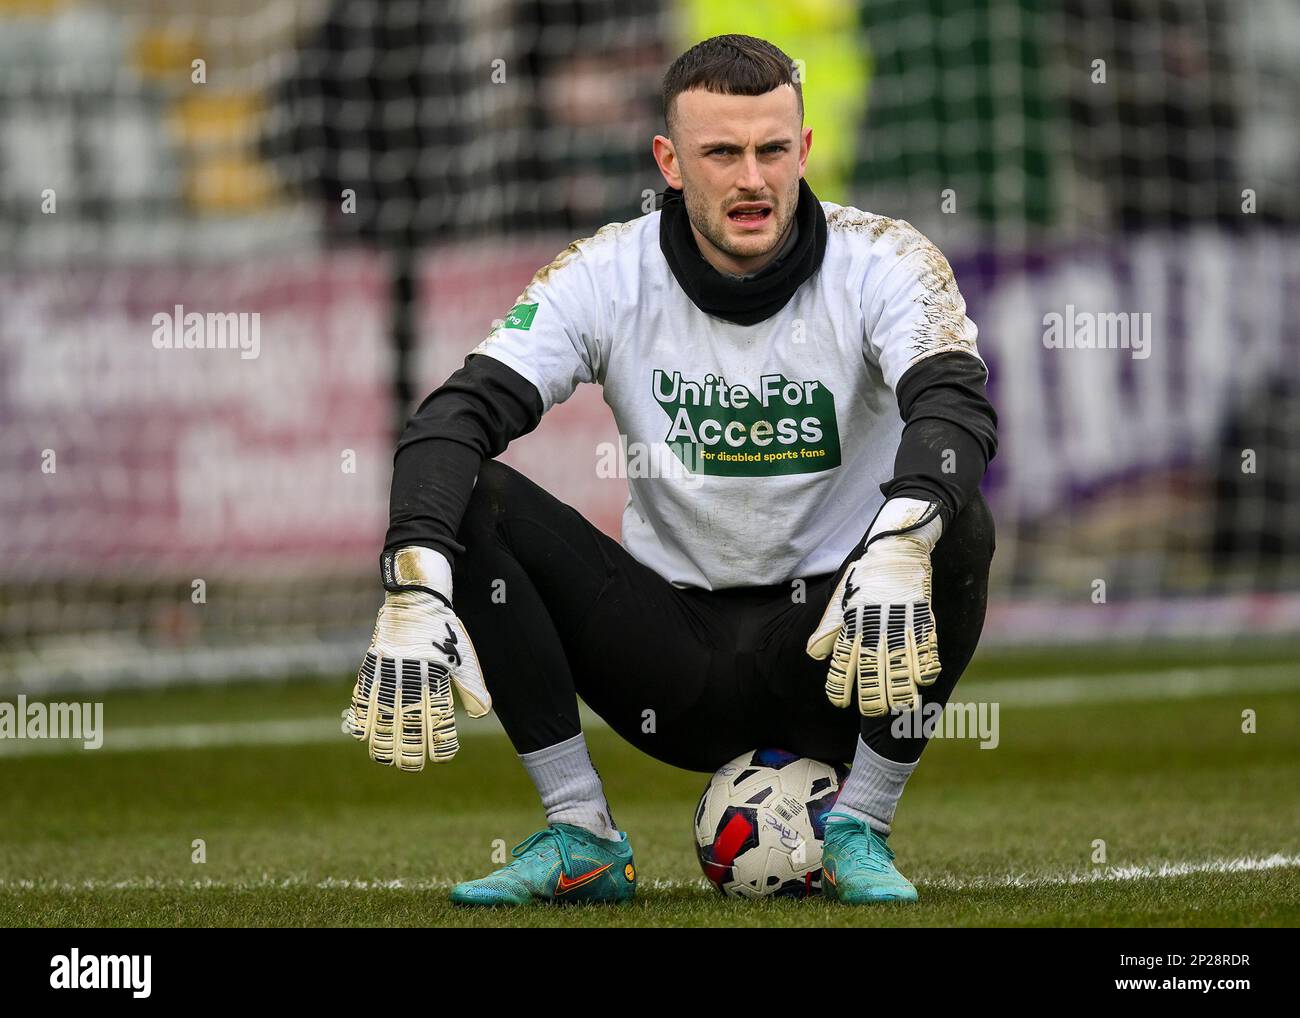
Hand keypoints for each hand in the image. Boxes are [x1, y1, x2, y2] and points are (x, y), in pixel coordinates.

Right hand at [345, 547, 489, 769]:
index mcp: (437, 672)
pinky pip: (364, 693)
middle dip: (409, 746)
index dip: (440, 740)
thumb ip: (470, 686)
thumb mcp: (463, 655)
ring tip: (384, 759)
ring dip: (382, 738)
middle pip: (409, 719)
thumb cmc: (445, 629)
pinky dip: (361, 715)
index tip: (442, 758)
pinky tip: (360, 734)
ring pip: (383, 711)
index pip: (439, 715)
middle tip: (410, 767)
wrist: (417, 596)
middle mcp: (412, 673)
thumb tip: (481, 714)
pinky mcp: (373, 662)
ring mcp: (389, 668)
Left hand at [806, 499, 942, 716]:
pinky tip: (925, 680)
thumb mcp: (841, 599)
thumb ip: (829, 628)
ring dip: (901, 689)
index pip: (841, 663)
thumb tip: (813, 654)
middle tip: (875, 712)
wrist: (895, 544)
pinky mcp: (921, 615)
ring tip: (902, 706)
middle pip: (871, 671)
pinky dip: (926, 665)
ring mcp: (898, 622)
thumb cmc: (866, 574)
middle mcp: (873, 626)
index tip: (839, 703)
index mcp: (852, 624)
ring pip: (899, 665)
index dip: (839, 686)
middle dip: (873, 696)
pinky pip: (925, 647)